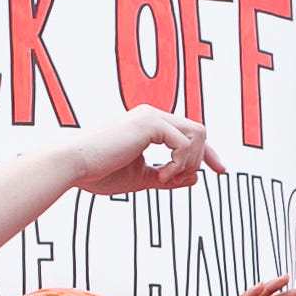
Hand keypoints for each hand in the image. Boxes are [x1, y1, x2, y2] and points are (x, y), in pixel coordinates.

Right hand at [69, 105, 225, 195]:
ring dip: (190, 162)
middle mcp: (152, 115)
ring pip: (198, 134)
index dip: (207, 153)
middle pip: (199, 131)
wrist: (74, 166)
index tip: (220, 170)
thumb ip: (166, 177)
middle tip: (191, 179)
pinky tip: (161, 175)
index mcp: (149, 125)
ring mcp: (152, 116)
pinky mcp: (150, 123)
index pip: (189, 134)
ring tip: (167, 178)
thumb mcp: (140, 178)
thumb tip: (195, 178)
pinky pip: (185, 143)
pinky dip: (180, 164)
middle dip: (205, 157)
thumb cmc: (99, 173)